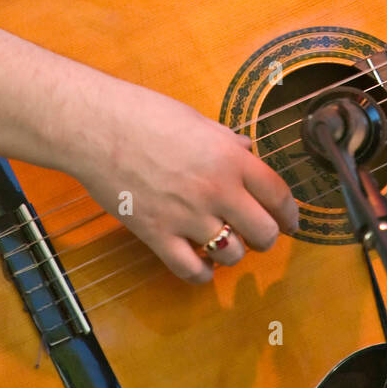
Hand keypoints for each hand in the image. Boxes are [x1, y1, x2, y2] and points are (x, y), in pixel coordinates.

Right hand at [67, 77, 298, 282]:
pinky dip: (201, 272)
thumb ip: (227, 141)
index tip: (290, 221)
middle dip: (265, 236)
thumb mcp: (198, 120)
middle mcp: (216, 191)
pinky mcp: (157, 236)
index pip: (278, 195)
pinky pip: (191, 271)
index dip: (290, 213)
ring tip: (223, 242)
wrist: (96, 127)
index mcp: (230, 158)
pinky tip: (200, 262)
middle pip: (264, 233)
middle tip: (257, 232)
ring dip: (233, 253)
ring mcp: (187, 217)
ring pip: (232, 256)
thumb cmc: (144, 115)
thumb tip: (247, 151)